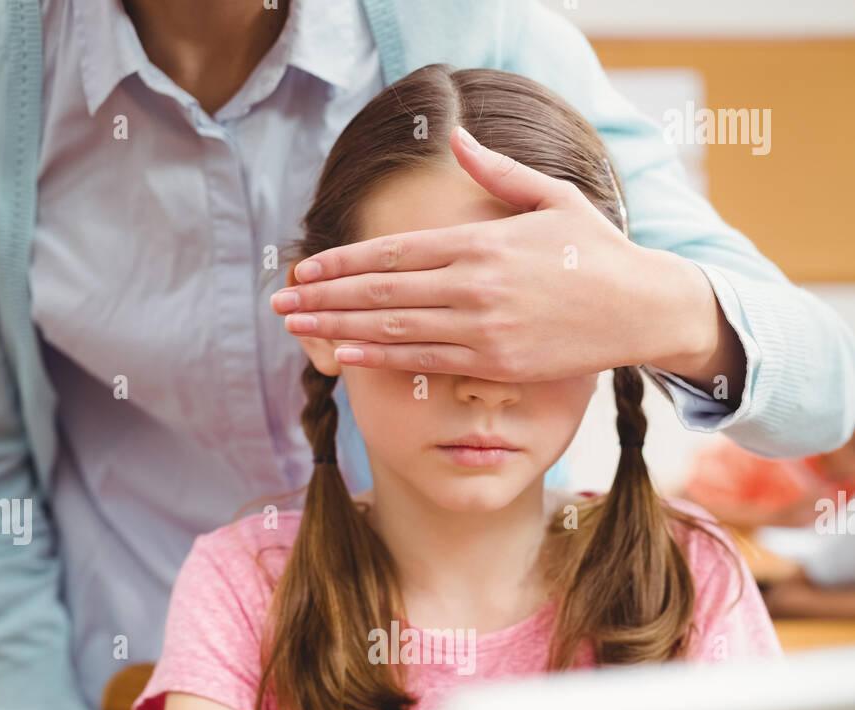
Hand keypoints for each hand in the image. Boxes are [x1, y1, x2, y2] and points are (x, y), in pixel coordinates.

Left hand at [272, 125, 737, 394]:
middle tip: (281, 304)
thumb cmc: (598, 251)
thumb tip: (459, 135)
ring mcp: (481, 327)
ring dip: (339, 328)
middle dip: (325, 297)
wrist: (641, 307)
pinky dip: (381, 355)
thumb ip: (497, 172)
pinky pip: (424, 359)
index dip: (343, 262)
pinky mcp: (494, 361)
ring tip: (299, 328)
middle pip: (381, 290)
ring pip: (394, 327)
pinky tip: (345, 353)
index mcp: (479, 241)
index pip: (394, 251)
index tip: (306, 268)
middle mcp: (472, 285)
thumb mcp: (551, 197)